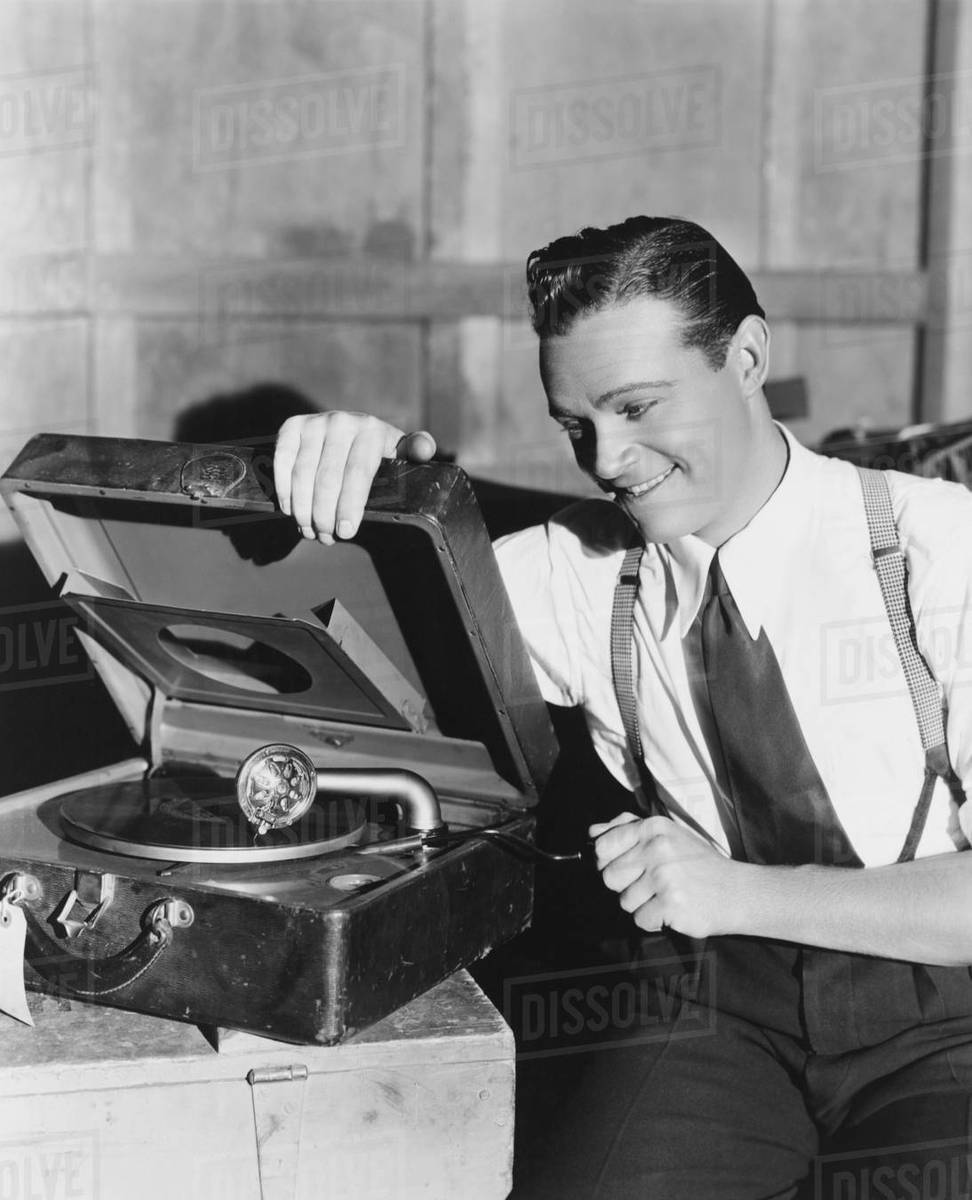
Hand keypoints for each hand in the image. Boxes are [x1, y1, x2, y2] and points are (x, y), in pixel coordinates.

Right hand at [274, 412, 436, 543]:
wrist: (350, 430)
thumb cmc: (377, 452)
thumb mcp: (399, 452)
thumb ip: (416, 451)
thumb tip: (424, 449)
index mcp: (370, 429)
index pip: (357, 473)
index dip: (350, 506)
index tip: (346, 532)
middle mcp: (341, 421)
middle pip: (328, 478)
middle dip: (324, 514)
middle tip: (326, 537)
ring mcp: (313, 423)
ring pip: (302, 474)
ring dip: (303, 508)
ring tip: (310, 530)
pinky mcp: (291, 427)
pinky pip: (282, 463)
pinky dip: (284, 490)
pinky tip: (291, 510)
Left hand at [589, 813, 746, 938]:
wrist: (737, 891)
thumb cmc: (698, 863)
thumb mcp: (666, 835)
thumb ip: (626, 829)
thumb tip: (592, 831)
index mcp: (653, 828)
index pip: (602, 846)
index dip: (608, 861)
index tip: (627, 865)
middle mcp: (657, 849)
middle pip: (609, 877)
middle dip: (626, 885)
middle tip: (652, 883)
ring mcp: (664, 877)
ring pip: (624, 901)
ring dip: (642, 904)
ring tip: (666, 895)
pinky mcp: (671, 904)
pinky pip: (641, 919)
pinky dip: (654, 920)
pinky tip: (672, 909)